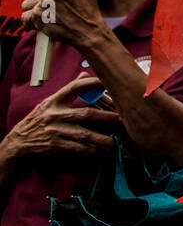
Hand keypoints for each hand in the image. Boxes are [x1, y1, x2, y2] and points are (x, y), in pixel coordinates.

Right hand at [0, 74, 118, 159]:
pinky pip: (78, 148)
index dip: (92, 83)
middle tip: (120, 120)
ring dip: (102, 139)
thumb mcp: (49, 103)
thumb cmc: (37, 121)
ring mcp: (55, 130)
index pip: (74, 87)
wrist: (18, 142)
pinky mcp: (55, 145)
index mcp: (54, 101)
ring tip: (114, 142)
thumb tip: (84, 74)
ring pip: (85, 134)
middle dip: (106, 118)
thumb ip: (67, 91)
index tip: (108, 84)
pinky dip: (91, 150)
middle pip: (86, 114)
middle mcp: (55, 114)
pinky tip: (100, 151)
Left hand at [22, 0, 110, 48]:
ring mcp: (45, 3)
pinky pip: (25, 17)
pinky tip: (45, 24)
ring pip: (26, 4)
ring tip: (50, 16)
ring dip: (34, 12)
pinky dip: (32, 23)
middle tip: (48, 6)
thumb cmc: (88, 11)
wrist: (90, 33)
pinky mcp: (39, 17)